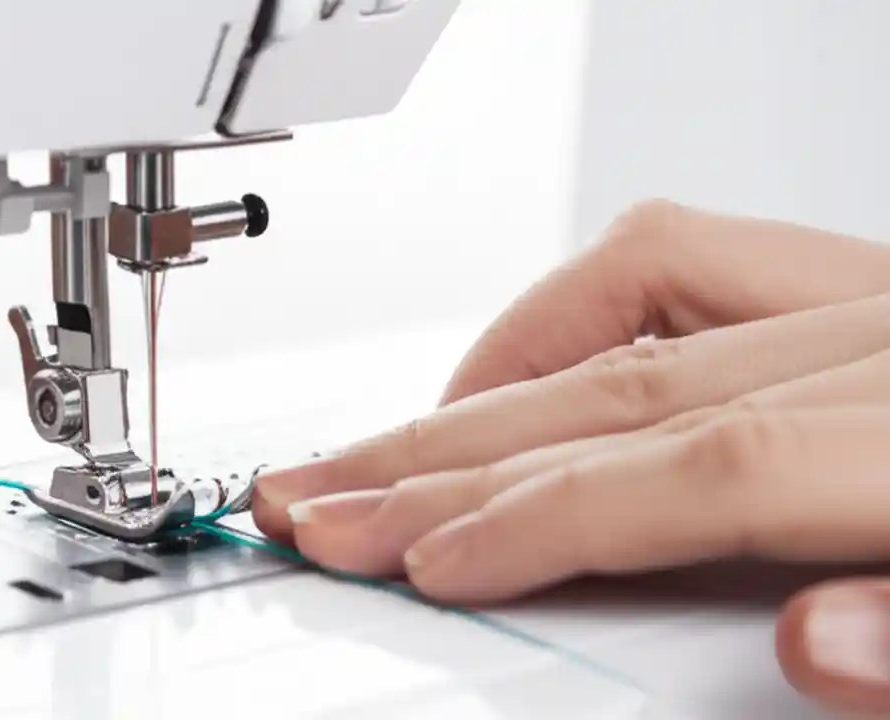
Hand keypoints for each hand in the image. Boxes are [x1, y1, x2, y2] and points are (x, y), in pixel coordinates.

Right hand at [252, 200, 889, 713]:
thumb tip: (810, 646)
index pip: (708, 471)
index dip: (550, 519)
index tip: (431, 565)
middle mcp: (889, 343)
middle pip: (633, 391)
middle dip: (455, 460)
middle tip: (326, 505)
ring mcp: (864, 303)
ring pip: (629, 316)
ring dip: (480, 394)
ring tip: (368, 451)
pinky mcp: (847, 292)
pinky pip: (677, 255)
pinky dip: (562, 308)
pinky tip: (505, 367)